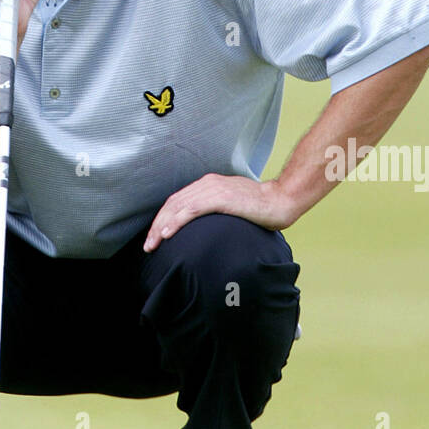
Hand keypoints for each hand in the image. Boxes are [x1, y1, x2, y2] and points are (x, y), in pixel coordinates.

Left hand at [143, 174, 296, 251]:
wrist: (280, 199)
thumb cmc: (259, 207)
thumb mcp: (231, 204)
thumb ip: (215, 209)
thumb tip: (204, 227)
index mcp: (207, 184)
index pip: (177, 201)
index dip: (163, 218)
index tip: (155, 236)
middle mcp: (206, 184)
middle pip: (173, 204)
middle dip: (157, 225)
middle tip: (148, 245)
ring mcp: (213, 190)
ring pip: (178, 207)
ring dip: (162, 226)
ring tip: (153, 243)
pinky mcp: (220, 198)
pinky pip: (192, 210)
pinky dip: (176, 222)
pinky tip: (167, 234)